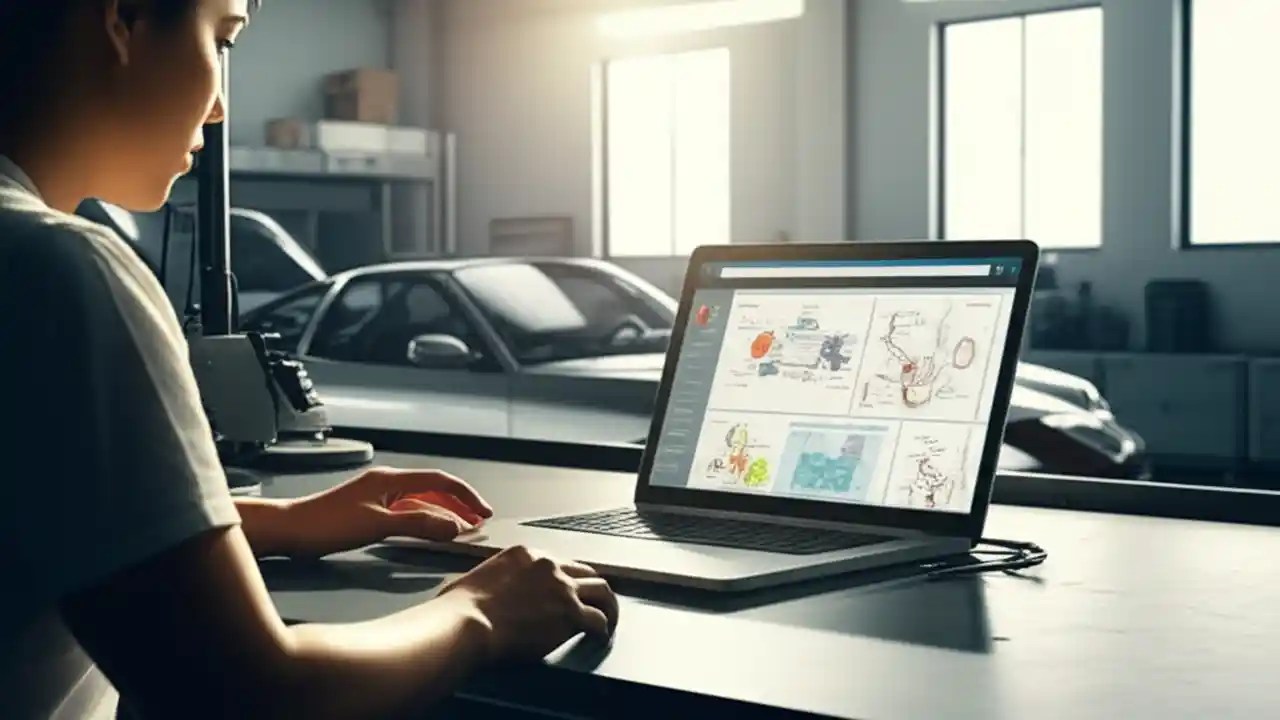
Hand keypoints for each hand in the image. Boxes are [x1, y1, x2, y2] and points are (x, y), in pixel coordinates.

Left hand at [281, 466, 493, 557]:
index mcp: (391, 479)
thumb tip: (453, 526)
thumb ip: (419, 524)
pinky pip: (408, 510)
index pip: (440, 481)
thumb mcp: (378, 525)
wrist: (289, 529)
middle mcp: (387, 482)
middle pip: (434, 489)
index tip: (483, 512)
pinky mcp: (370, 509)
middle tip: (479, 521)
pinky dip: (425, 519)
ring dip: (444, 513)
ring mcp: (378, 495)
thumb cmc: (325, 524)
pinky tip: (430, 530)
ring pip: (422, 501)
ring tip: (462, 527)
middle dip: (459, 504)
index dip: (466, 496)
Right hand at [438, 545, 619, 662]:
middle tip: (597, 603)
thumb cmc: (460, 608)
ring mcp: (562, 588)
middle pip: (586, 572)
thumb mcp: (476, 579)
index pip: (559, 563)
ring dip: (608, 606)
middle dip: (593, 588)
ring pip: (602, 590)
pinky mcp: (569, 613)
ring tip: (608, 620)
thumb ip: (491, 582)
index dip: (568, 579)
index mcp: (525, 555)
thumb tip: (484, 594)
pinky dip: (603, 628)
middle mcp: (549, 565)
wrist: (467, 623)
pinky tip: (600, 637)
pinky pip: (598, 619)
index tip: (569, 591)